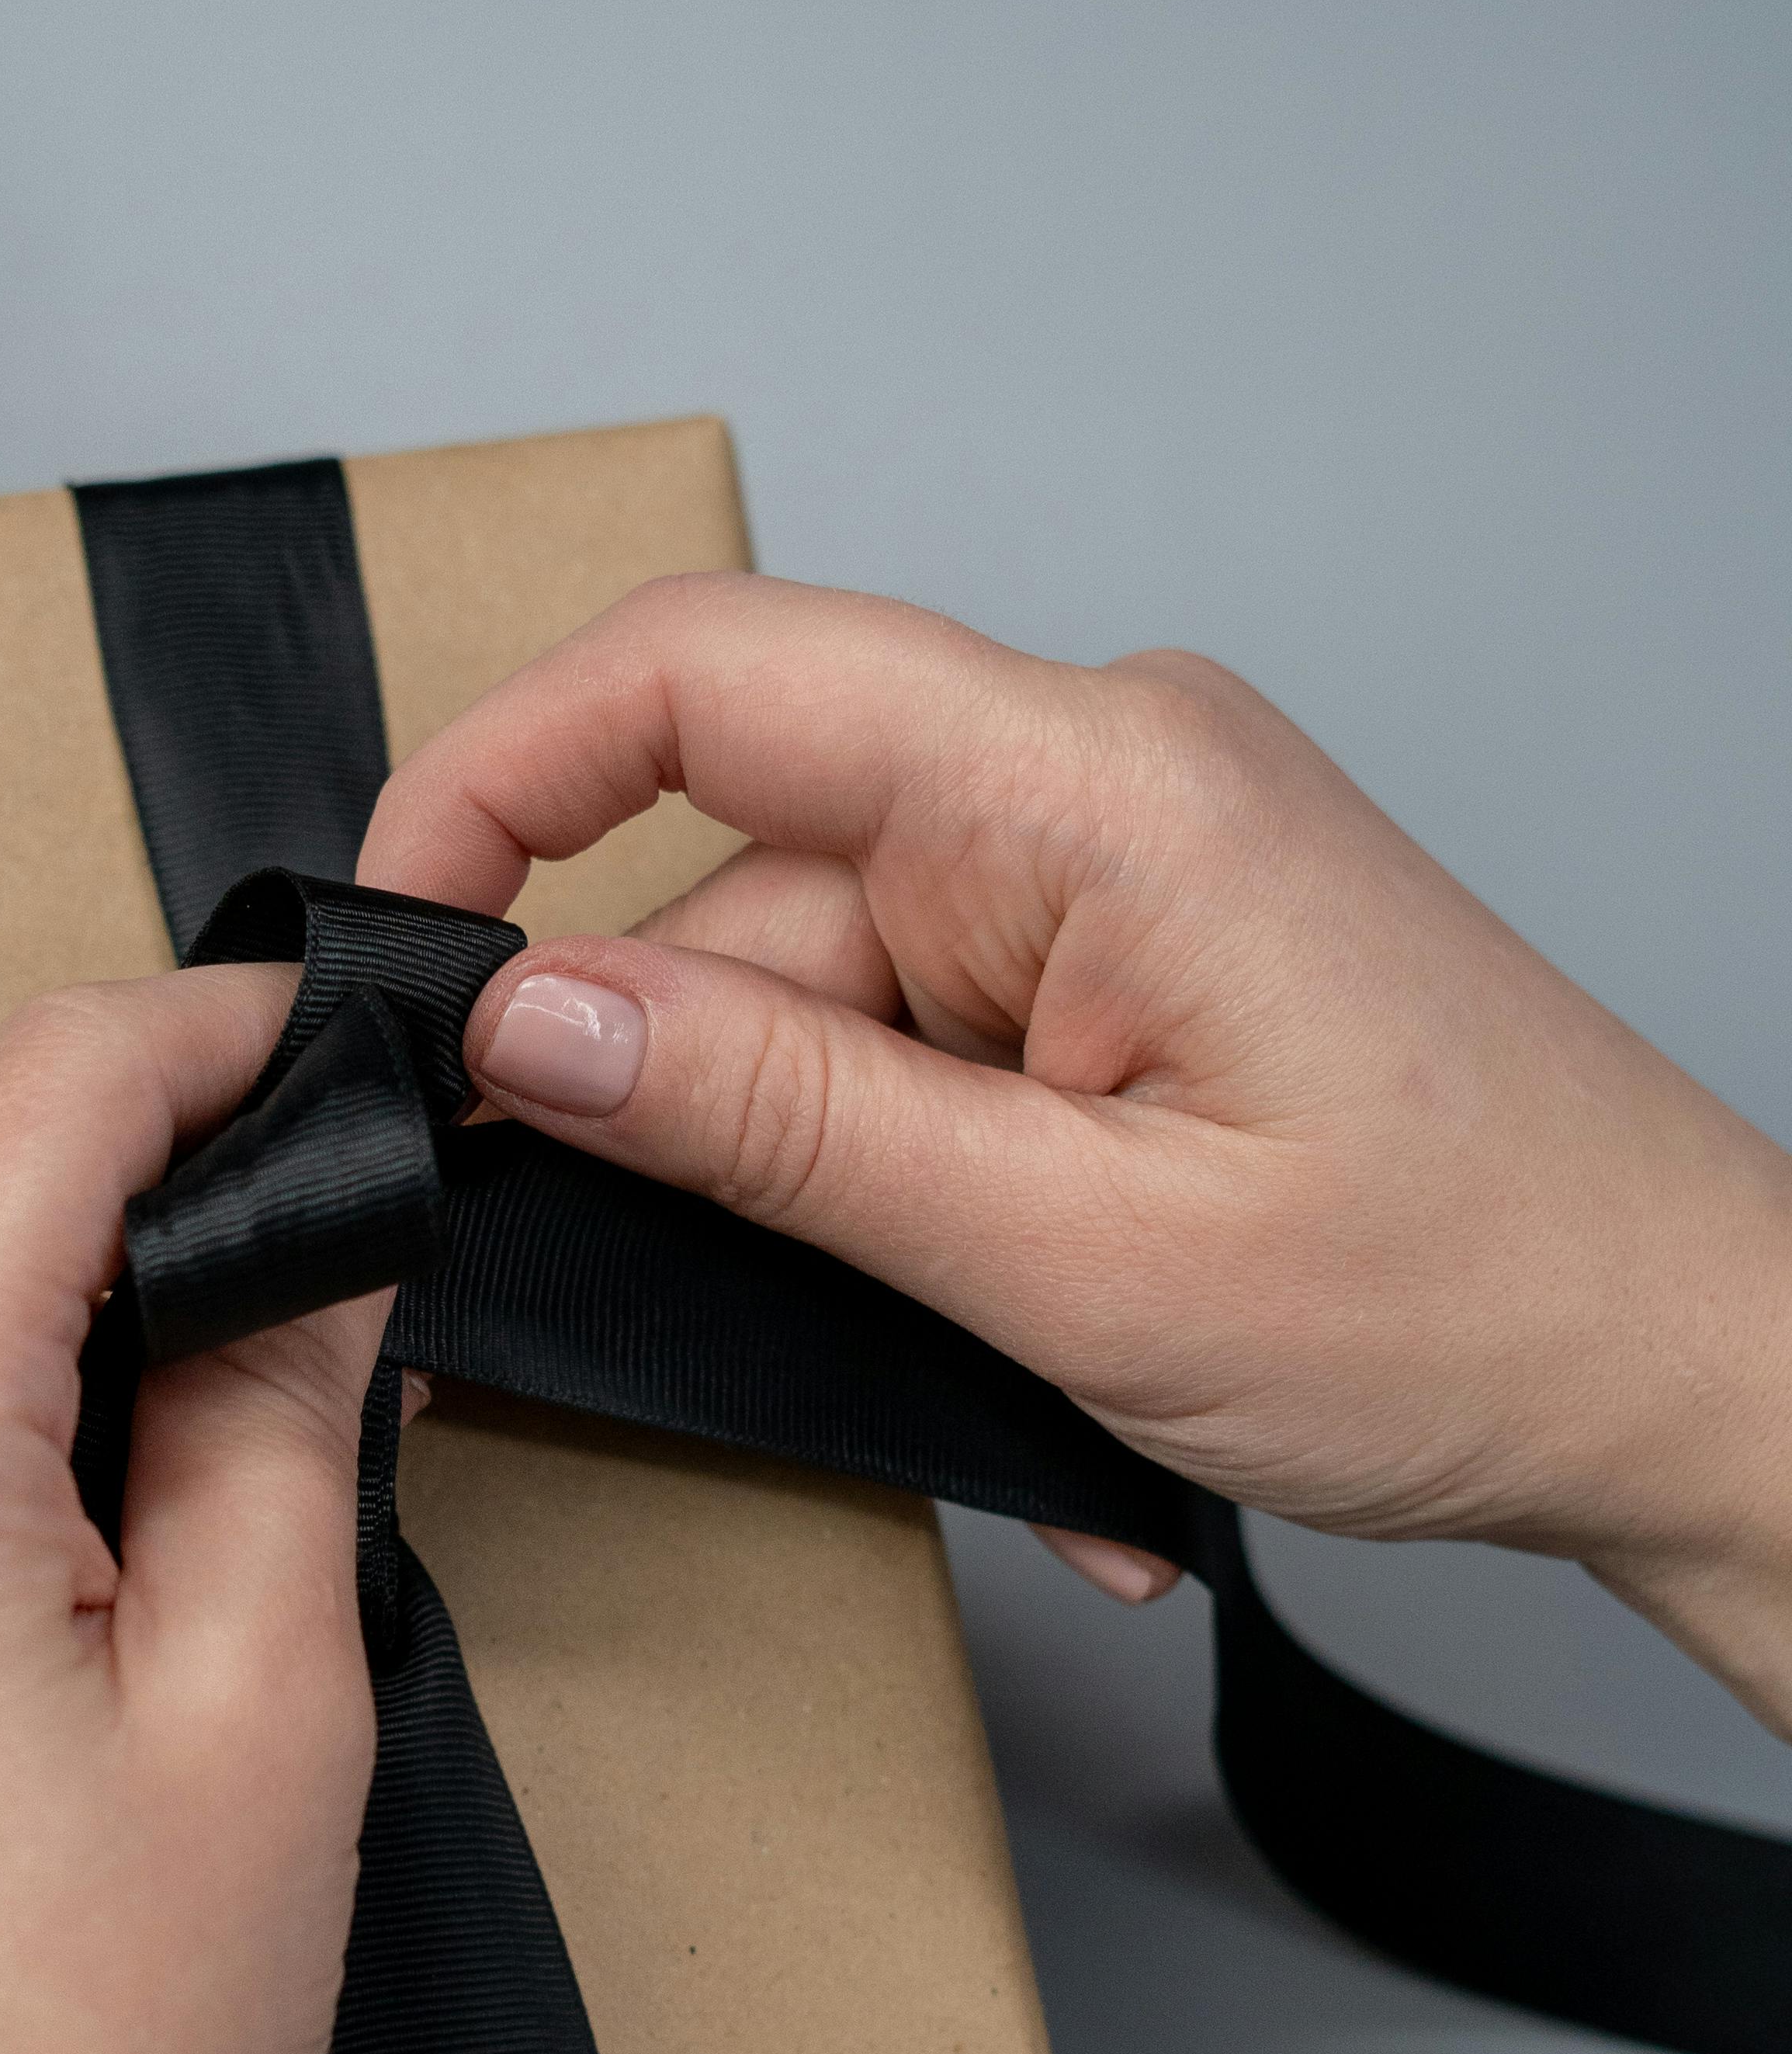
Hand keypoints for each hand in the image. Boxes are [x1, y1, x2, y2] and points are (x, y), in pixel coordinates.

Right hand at [361, 575, 1791, 1724]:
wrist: (1695, 1373)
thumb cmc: (1483, 1308)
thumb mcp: (1077, 1260)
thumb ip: (776, 1127)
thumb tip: (531, 1024)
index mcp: (1092, 785)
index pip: (702, 673)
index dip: (498, 782)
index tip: (391, 946)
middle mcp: (1094, 785)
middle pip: (742, 904)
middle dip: (703, 1134)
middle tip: (714, 1320)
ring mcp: (1113, 873)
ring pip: (823, 1021)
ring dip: (849, 1227)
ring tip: (984, 1380)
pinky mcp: (1127, 965)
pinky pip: (930, 1071)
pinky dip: (933, 1227)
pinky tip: (1029, 1358)